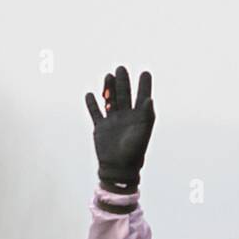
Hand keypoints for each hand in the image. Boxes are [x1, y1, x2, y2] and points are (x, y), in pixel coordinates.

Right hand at [85, 65, 154, 191]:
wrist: (118, 169)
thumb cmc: (133, 153)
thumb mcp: (142, 133)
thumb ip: (146, 116)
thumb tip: (149, 99)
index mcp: (138, 118)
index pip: (142, 97)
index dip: (144, 85)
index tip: (145, 72)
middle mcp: (126, 117)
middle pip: (124, 95)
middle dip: (123, 82)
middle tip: (121, 69)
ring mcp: (112, 121)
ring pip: (110, 100)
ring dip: (109, 88)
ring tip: (108, 76)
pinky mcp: (100, 127)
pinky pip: (95, 112)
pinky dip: (91, 103)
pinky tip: (90, 94)